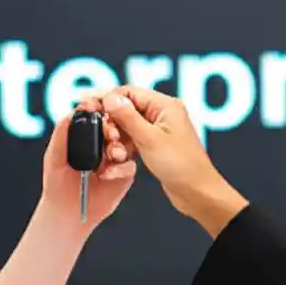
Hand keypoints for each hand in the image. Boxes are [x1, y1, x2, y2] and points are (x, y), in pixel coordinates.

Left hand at [40, 98, 138, 231]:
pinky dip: (120, 168)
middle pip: (114, 127)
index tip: (96, 107)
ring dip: (119, 147)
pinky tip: (106, 174)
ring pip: (125, 145)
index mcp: (85, 136)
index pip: (95, 117)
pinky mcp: (123, 174)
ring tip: (111, 153)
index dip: (97, 110)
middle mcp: (102, 145)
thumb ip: (60, 136)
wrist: (66, 212)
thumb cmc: (57, 185)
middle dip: (113, 127)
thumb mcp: (54, 157)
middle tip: (109, 132)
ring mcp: (114, 159)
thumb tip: (69, 114)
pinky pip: (129, 166)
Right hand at [100, 86, 248, 237]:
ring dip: (117, 138)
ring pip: (127, 126)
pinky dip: (124, 147)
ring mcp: (159, 130)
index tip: (89, 105)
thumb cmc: (181, 166)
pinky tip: (120, 158)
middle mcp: (162, 114)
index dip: (107, 98)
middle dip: (112, 123)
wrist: (196, 192)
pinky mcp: (156, 144)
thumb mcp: (149, 139)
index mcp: (165, 106)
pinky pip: (133, 139)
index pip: (129, 92)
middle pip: (126, 108)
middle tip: (105, 136)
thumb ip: (127, 117)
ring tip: (116, 153)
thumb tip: (110, 98)